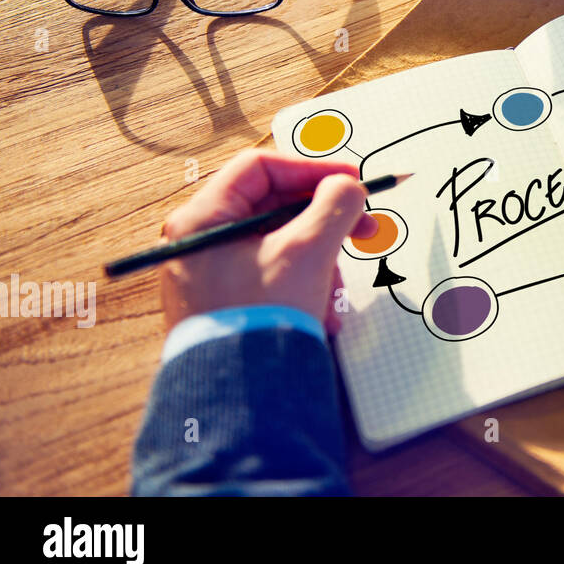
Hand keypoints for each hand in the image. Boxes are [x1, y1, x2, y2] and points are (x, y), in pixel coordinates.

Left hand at [157, 149, 378, 333]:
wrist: (240, 396)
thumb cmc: (258, 320)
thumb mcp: (307, 251)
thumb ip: (335, 206)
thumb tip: (347, 186)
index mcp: (203, 219)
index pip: (261, 167)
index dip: (311, 168)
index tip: (349, 180)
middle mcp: (201, 242)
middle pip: (275, 206)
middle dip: (324, 222)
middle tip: (362, 227)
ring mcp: (213, 273)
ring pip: (281, 242)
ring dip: (319, 259)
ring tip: (333, 290)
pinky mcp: (229, 300)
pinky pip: (275, 274)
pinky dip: (305, 283)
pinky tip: (321, 310)